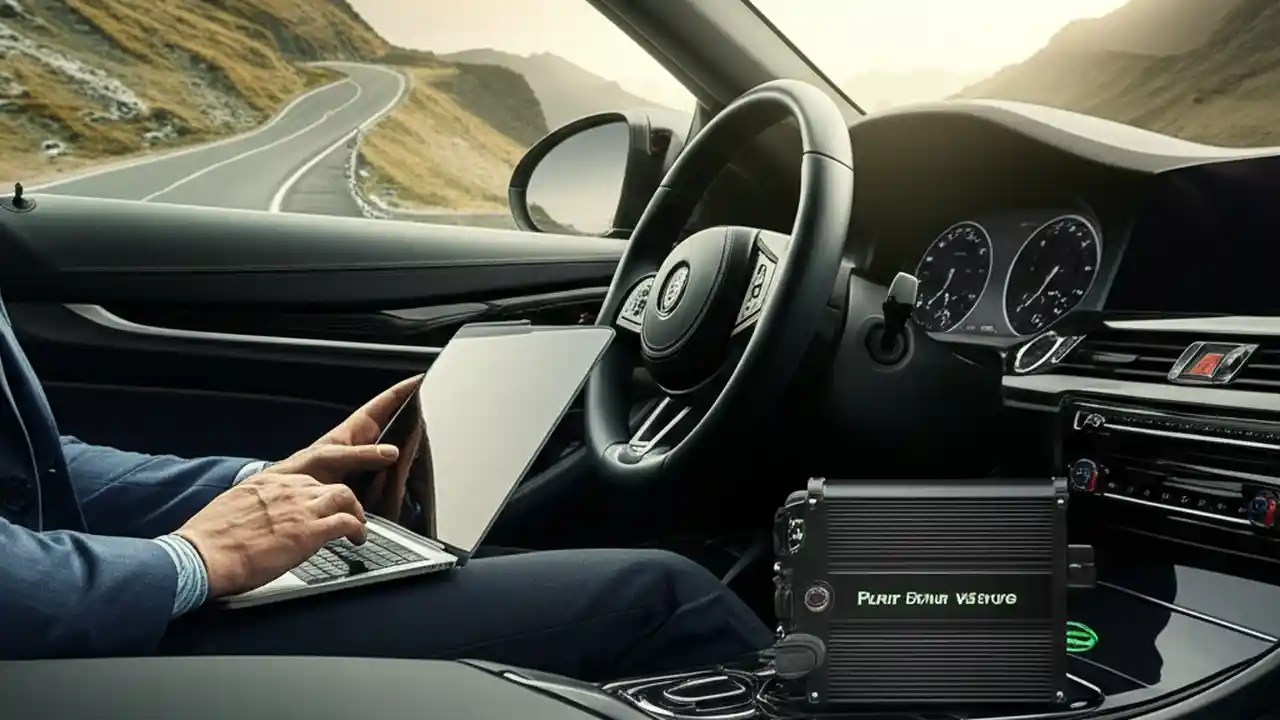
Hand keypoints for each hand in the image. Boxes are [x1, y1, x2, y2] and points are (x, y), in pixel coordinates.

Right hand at [176, 473, 367, 597]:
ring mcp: (300, 508)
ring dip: (356, 513)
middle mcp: (288, 488)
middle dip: (344, 501)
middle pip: (331, 485)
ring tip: (358, 528)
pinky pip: (347, 523)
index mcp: (268, 481)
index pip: (307, 478)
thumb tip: (262, 518)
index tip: (324, 502)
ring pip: (345, 497)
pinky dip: (358, 530)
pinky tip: (357, 540)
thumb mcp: (233, 507)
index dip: (320, 492)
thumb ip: (255, 506)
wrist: (203, 555)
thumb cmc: (209, 540)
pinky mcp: (309, 532)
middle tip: (348, 516)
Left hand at [270, 376, 421, 484]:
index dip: (403, 390)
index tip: (421, 381)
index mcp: (356, 429)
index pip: (385, 403)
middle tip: (435, 421)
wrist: (293, 503)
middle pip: (400, 428)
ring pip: (401, 455)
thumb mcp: (328, 457)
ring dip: (413, 455)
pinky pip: (396, 479)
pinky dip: (406, 480)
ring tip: (431, 452)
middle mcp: (368, 445)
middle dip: (416, 423)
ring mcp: (373, 466)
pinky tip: (416, 482)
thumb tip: (391, 452)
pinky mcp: (375, 486)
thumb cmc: (302, 473)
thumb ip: (359, 454)